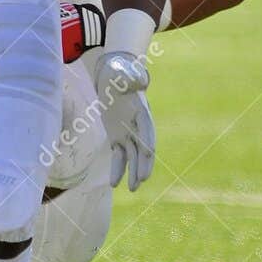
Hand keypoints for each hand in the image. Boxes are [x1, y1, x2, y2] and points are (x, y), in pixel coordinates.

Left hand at [95, 51, 154, 190]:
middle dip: (142, 165)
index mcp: (142, 111)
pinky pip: (119, 156)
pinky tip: (114, 184)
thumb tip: (137, 81)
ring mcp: (128, 132)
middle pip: (142, 149)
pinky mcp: (117, 136)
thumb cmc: (119, 72)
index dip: (147, 144)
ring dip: (133, 173)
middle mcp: (138, 125)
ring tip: (132, 189)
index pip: (147, 130)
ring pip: (133, 157)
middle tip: (141, 181)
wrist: (113, 75)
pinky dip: (117, 170)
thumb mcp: (123, 72)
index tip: (148, 155)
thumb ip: (130, 78)